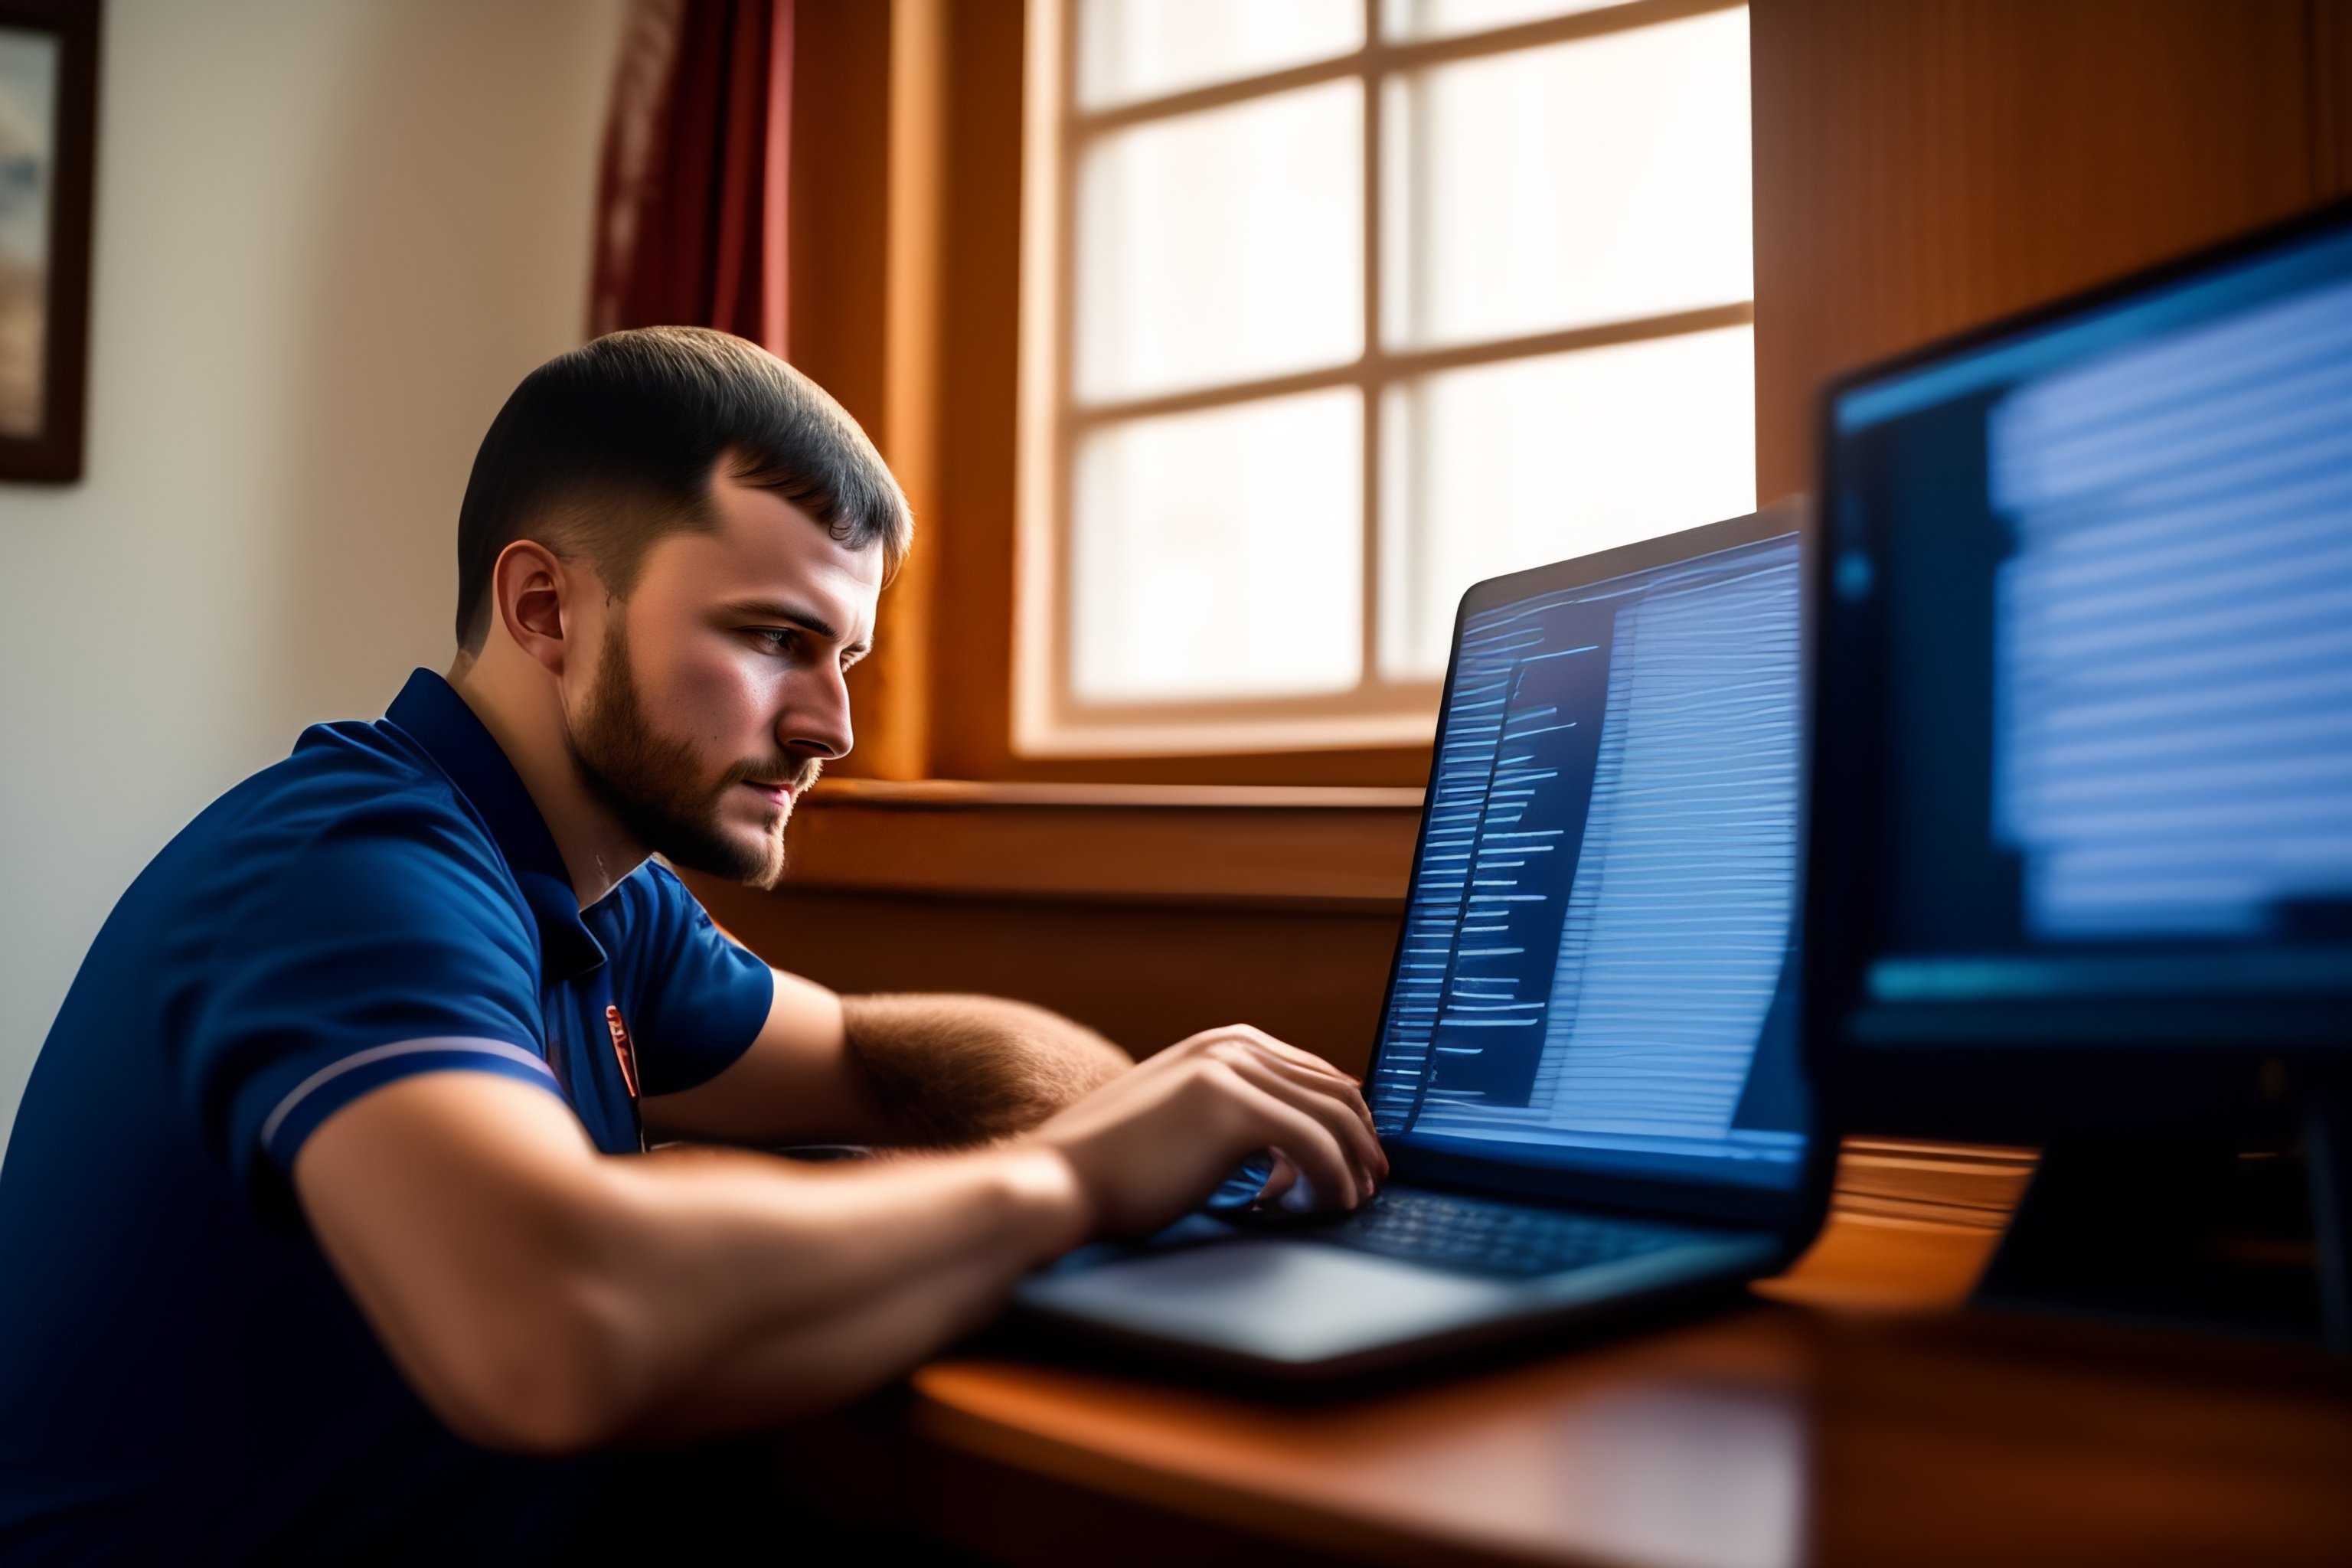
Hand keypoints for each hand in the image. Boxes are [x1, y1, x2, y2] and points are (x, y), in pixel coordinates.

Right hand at [1026, 1024, 1386, 1237]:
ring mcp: (1229, 1071)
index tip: (1359, 1157)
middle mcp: (1227, 1046)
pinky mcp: (1231, 1110)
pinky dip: (1334, 1180)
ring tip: (1352, 1202)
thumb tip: (1284, 1150)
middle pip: (1332, 1089)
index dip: (1344, 1115)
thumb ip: (1225, 1116)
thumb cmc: (1108, 1169)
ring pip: (1333, 1116)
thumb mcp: (1176, 1122)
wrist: (1055, 1182)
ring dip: (1354, 1164)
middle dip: (1361, 1138)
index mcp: (1217, 1044)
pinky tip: (1329, 1208)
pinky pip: (1315, 1146)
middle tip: (1372, 1182)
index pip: (1312, 1071)